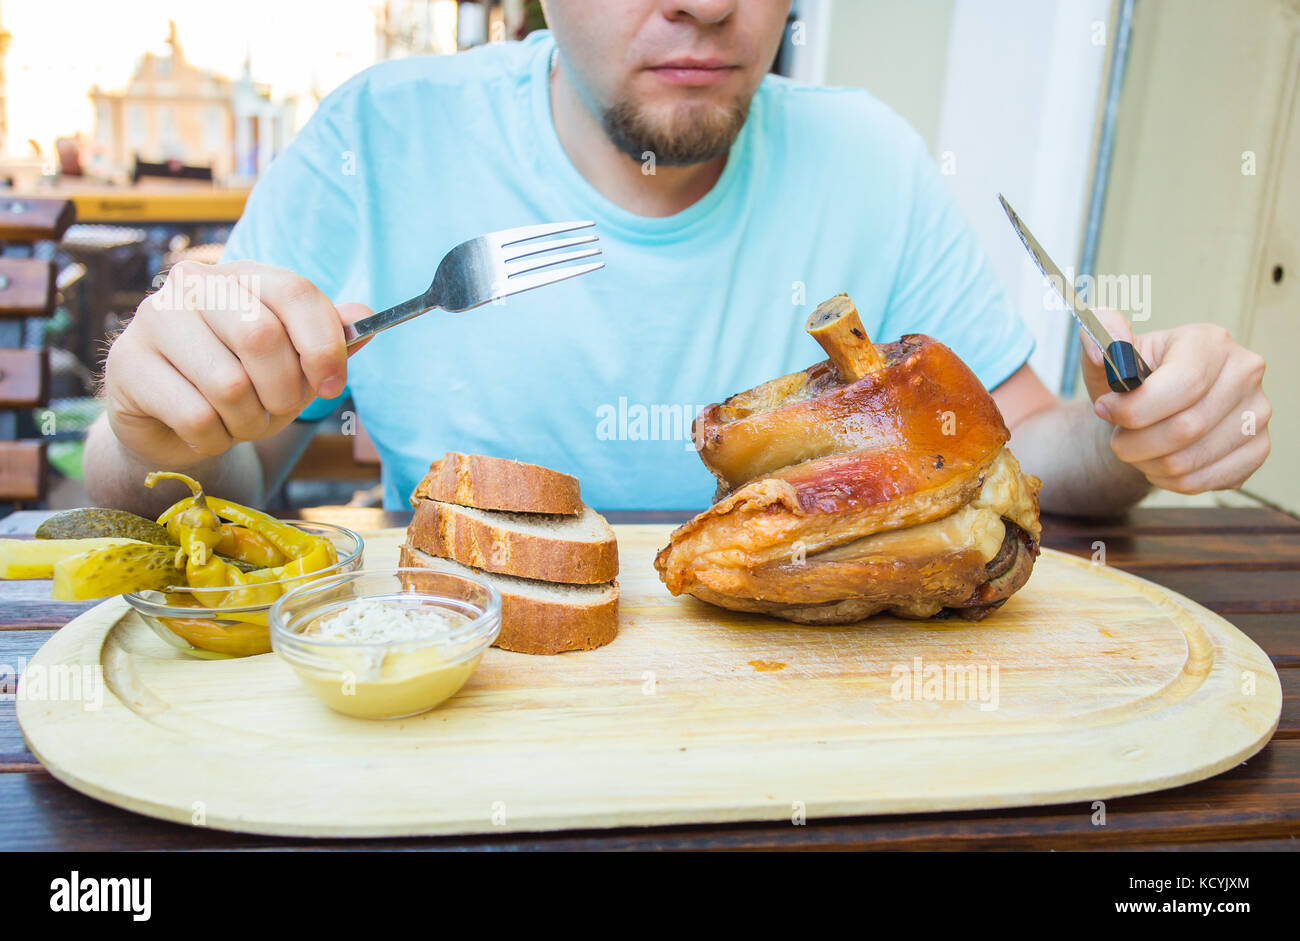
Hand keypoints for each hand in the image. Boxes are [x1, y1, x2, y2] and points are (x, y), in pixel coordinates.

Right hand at [103, 260, 371, 465]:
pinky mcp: (127, 364)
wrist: (169, 420)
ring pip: (229, 386)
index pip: (296, 292)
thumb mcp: (293, 361)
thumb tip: (365, 318)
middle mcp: (194, 284)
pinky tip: (205, 431)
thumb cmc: (241, 381)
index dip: (323, 345)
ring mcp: (153, 319)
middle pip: (262, 338)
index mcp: (243, 275)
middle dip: (283, 392)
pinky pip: (196, 417)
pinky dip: (215, 439)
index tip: (330, 385)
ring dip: (248, 422)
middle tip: (276, 410)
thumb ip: (328, 339)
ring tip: (239, 421)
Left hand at [1080, 308, 1270, 493]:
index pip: (1185, 384)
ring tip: (1136, 450)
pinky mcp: (1258, 448)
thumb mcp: (1109, 359)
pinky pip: (1204, 481)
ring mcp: (1257, 412)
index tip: (1104, 409)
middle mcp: (1244, 373)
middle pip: (1187, 427)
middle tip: (1118, 440)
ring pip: (1190, 460)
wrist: (1155, 411)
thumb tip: (1100, 340)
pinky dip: (1169, 481)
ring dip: (1148, 464)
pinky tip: (1159, 463)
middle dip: (1136, 443)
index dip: (1136, 408)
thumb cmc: (1131, 382)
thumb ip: (1099, 340)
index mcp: (1209, 341)